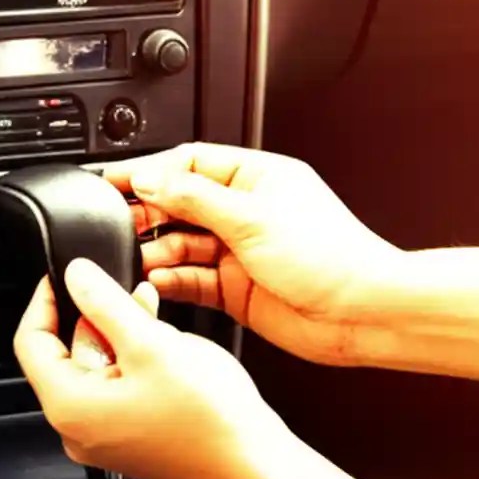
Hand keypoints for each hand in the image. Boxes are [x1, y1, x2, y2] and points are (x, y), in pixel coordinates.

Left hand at [13, 259, 290, 478]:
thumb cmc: (209, 421)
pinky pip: (119, 387)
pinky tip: (165, 347)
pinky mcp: (131, 437)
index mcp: (69, 407)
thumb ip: (104, 302)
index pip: (29, 342)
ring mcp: (105, 436)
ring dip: (122, 336)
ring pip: (98, 368)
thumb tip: (75, 276)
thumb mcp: (150, 343)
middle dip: (97, 318)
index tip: (61, 276)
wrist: (254, 467)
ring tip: (155, 322)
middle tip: (126, 294)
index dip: (44, 301)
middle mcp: (79, 428)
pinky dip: (136, 361)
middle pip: (66, 354)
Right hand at [103, 142, 400, 365]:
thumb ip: (193, 198)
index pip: (190, 163)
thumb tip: (149, 178)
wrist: (362, 314)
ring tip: (140, 259)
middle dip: (149, 214)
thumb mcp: (252, 217)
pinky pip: (192, 279)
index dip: (151, 172)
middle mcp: (245, 212)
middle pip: (181, 204)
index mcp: (256, 178)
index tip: (116, 182)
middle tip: (120, 224)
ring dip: (158, 250)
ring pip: (182, 244)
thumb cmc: (330, 258)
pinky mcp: (235, 289)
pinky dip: (172, 279)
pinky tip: (159, 280)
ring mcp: (239, 251)